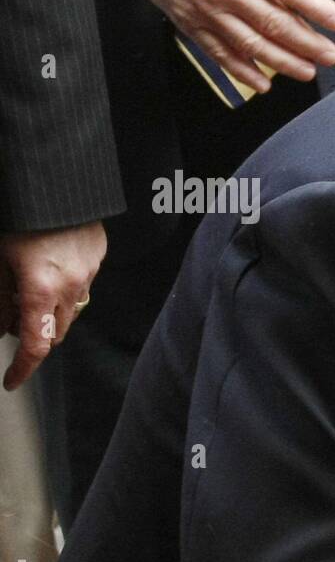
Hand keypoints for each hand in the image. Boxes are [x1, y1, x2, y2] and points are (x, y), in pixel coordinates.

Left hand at [0, 222, 105, 389]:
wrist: (55, 180)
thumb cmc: (21, 216)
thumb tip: (1, 328)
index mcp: (41, 288)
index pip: (35, 345)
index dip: (23, 368)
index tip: (11, 381)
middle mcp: (71, 286)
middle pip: (55, 333)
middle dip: (34, 335)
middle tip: (11, 316)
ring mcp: (89, 272)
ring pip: (70, 312)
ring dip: (50, 313)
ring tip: (29, 288)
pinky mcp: (97, 257)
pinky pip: (82, 285)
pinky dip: (63, 288)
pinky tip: (48, 265)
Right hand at [83, 0, 334, 92]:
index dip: (314, 5)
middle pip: (272, 21)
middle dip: (306, 42)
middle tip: (331, 55)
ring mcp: (206, 7)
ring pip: (250, 43)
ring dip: (282, 62)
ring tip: (309, 71)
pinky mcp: (190, 22)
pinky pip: (220, 53)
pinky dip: (242, 71)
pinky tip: (264, 83)